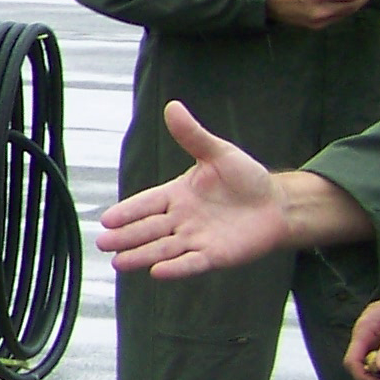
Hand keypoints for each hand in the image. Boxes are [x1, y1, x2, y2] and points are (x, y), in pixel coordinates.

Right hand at [97, 101, 288, 277]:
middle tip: (102, 243)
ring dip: (141, 255)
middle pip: (148, 229)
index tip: (106, 219)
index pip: (146, 203)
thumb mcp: (218, 152)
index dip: (127, 211)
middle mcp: (182, 219)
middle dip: (125, 237)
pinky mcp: (215, 255)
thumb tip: (172, 106)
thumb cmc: (246, 178)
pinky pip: (192, 262)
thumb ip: (193, 135)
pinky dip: (176, 268)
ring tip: (118, 263)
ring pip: (163, 248)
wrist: (277, 204)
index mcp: (177, 194)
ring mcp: (196, 238)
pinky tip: (157, 273)